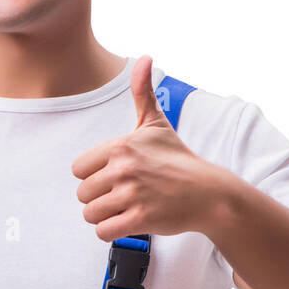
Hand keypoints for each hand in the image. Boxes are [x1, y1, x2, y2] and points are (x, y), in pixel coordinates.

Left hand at [72, 55, 222, 241]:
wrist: (210, 193)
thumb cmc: (178, 159)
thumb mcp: (156, 124)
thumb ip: (143, 92)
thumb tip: (145, 57)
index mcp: (122, 146)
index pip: (79, 169)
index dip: (94, 175)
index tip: (116, 175)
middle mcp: (125, 168)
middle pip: (82, 193)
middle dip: (99, 197)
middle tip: (124, 194)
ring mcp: (133, 195)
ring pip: (91, 214)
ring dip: (105, 216)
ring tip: (126, 208)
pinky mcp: (141, 219)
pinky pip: (103, 231)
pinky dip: (111, 231)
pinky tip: (129, 221)